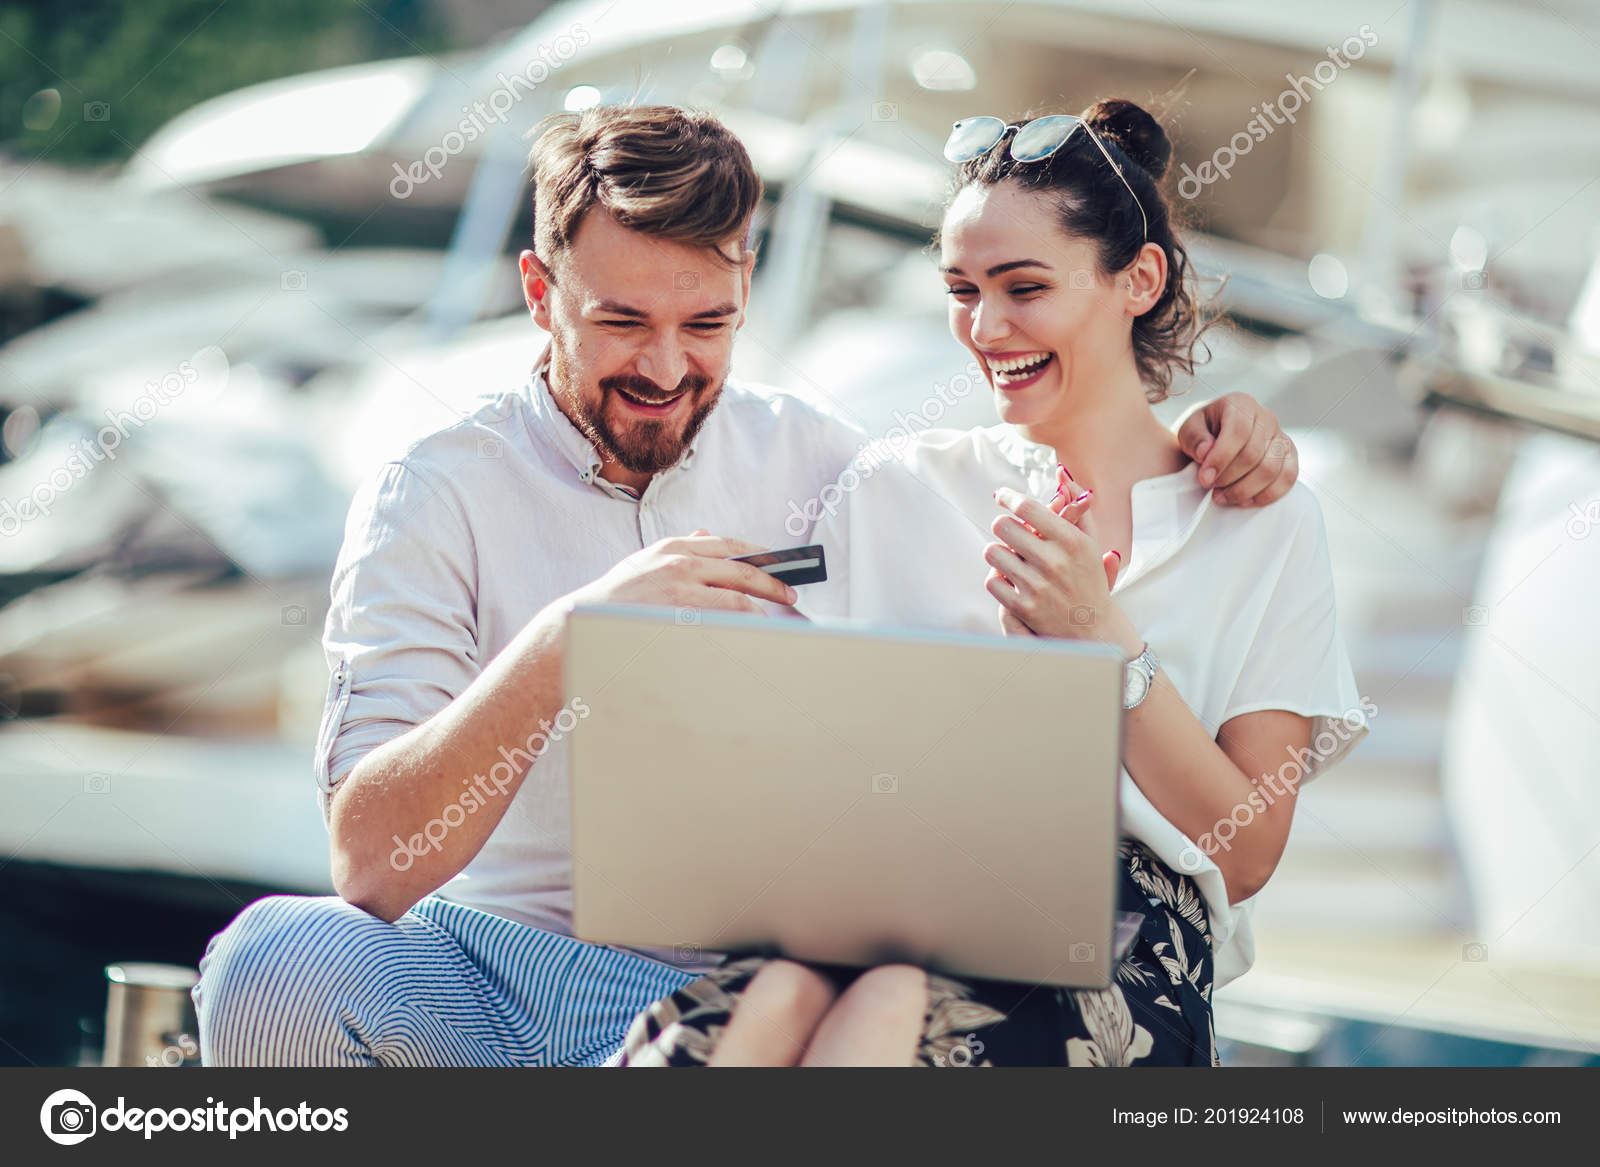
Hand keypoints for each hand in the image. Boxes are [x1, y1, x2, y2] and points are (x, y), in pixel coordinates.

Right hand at [567, 530, 796, 616]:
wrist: (584, 621)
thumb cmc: (617, 596)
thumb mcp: (645, 561)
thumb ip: (677, 550)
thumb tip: (706, 534)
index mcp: (673, 546)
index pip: (728, 544)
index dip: (758, 553)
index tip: (777, 563)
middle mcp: (680, 562)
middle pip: (741, 568)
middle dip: (771, 582)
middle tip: (790, 593)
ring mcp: (681, 589)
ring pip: (737, 596)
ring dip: (762, 607)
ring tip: (777, 616)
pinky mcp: (680, 615)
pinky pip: (723, 619)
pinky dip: (744, 624)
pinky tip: (756, 630)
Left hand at [993, 471, 1119, 635]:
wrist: (1093, 629)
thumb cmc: (1089, 579)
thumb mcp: (1090, 542)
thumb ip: (1076, 507)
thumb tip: (1063, 474)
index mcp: (1071, 540)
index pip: (1027, 506)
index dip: (1008, 497)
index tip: (1002, 496)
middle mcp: (1054, 561)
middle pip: (1002, 526)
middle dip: (1004, 527)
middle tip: (1010, 532)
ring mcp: (1037, 585)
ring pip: (992, 552)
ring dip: (998, 553)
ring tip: (1011, 558)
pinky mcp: (1023, 607)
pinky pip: (991, 581)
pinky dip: (997, 579)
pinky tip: (1010, 579)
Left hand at [1175, 392, 1297, 505]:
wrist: (1220, 435)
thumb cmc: (1204, 432)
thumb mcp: (1190, 429)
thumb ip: (1194, 438)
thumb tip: (1205, 452)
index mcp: (1241, 404)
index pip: (1238, 431)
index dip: (1221, 458)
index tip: (1204, 479)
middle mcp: (1266, 417)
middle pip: (1253, 454)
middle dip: (1229, 477)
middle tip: (1210, 488)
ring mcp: (1281, 437)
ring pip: (1271, 469)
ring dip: (1244, 489)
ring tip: (1222, 497)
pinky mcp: (1290, 456)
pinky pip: (1288, 478)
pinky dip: (1267, 495)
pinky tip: (1245, 501)